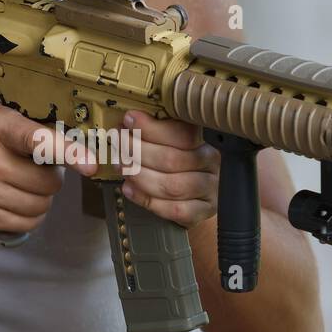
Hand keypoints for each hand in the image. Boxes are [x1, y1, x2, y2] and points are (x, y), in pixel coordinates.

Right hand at [0, 96, 95, 232]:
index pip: (39, 141)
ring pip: (41, 205)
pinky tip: (19, 198)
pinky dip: (31, 213)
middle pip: (48, 181)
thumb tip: (64, 132)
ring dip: (43, 196)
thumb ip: (20, 118)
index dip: (70, 152)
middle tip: (40, 166)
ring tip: (26, 182)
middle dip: (53, 174)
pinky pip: (27, 223)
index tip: (90, 163)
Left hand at [119, 111, 218, 227]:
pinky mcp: (202, 211)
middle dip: (138, 151)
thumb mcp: (173, 139)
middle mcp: (212, 163)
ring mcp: (210, 189)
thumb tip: (127, 121)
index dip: (152, 128)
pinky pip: (174, 209)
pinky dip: (146, 199)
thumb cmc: (180, 159)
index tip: (129, 120)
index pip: (182, 133)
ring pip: (171, 186)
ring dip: (139, 176)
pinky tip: (128, 189)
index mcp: (207, 138)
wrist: (197, 192)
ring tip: (121, 167)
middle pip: (172, 160)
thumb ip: (156, 131)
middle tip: (119, 144)